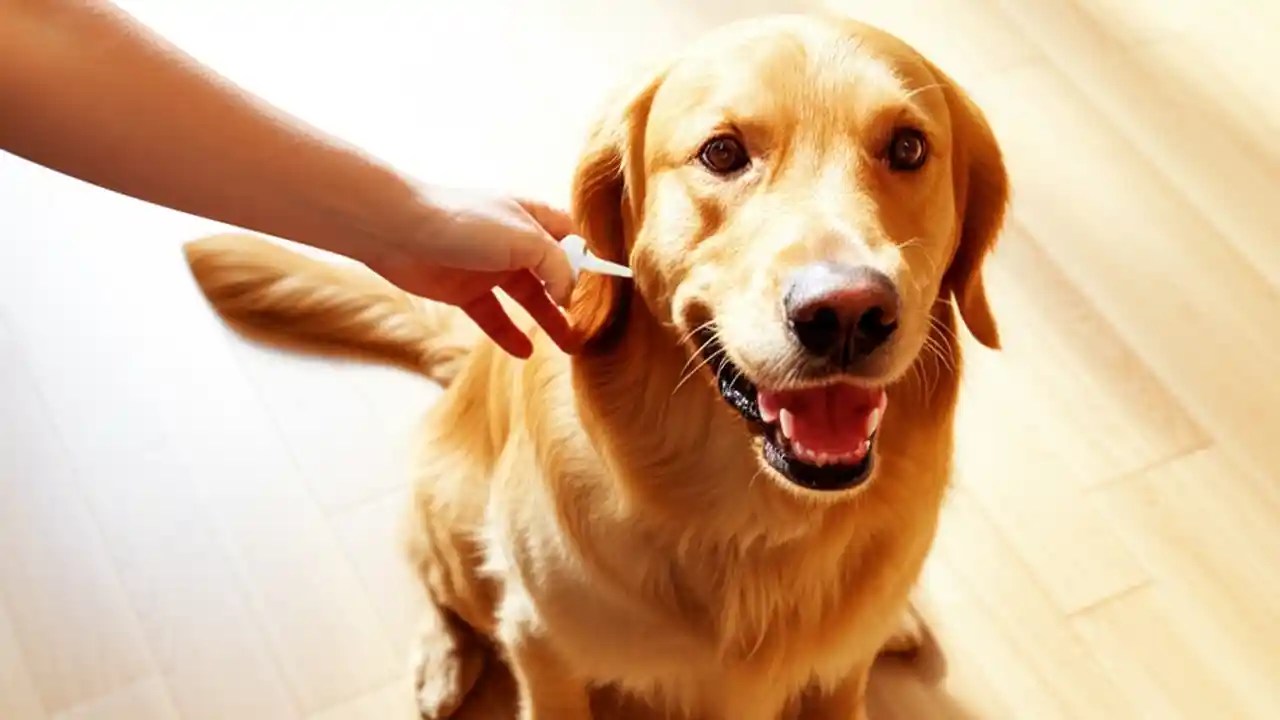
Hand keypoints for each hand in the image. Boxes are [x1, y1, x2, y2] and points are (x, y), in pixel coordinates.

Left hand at [364, 186, 578, 357]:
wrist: (397, 230)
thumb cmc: (463, 223)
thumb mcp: (524, 239)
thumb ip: (556, 265)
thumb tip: (570, 293)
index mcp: (531, 217)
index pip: (571, 237)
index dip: (588, 261)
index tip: (606, 291)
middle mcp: (513, 241)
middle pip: (553, 272)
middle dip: (573, 298)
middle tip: (592, 326)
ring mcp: (489, 267)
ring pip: (528, 297)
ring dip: (548, 321)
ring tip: (569, 345)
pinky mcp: (464, 291)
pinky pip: (494, 317)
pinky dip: (509, 335)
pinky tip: (524, 353)